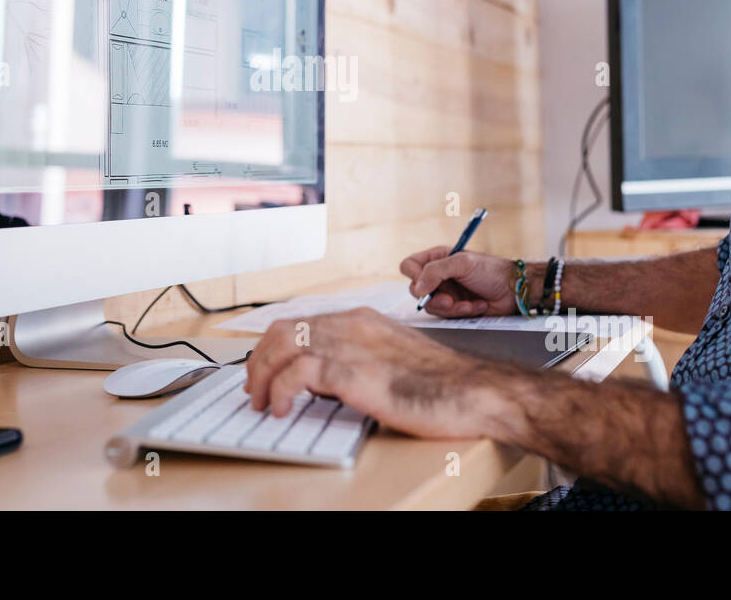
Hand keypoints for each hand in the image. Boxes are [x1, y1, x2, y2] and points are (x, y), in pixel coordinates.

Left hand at [243, 308, 502, 437]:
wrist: (475, 392)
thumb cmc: (443, 385)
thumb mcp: (394, 360)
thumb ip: (362, 359)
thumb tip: (329, 381)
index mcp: (362, 320)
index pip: (301, 321)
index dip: (274, 347)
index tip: (265, 370)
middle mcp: (352, 325)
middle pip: (284, 329)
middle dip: (261, 360)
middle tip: (255, 389)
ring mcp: (352, 346)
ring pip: (283, 345)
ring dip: (262, 376)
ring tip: (262, 402)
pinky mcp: (355, 373)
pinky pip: (297, 374)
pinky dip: (280, 391)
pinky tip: (282, 409)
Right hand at [399, 247, 519, 317]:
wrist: (513, 290)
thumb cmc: (491, 270)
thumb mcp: (462, 263)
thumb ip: (435, 271)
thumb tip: (417, 288)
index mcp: (437, 258)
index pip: (409, 266)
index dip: (413, 276)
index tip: (425, 284)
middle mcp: (438, 276)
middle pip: (416, 290)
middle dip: (434, 298)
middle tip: (450, 301)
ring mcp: (445, 292)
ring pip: (431, 306)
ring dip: (451, 308)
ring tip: (469, 304)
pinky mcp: (454, 308)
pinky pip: (447, 316)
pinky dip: (462, 312)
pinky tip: (477, 306)